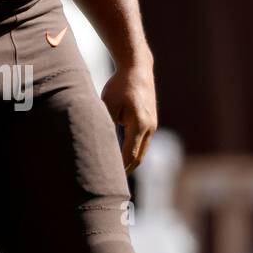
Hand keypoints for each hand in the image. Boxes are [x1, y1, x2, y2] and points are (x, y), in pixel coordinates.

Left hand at [102, 57, 156, 172]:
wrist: (138, 69)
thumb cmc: (119, 85)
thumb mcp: (107, 105)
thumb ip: (105, 126)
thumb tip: (100, 146)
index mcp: (139, 124)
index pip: (129, 155)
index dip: (120, 169)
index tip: (110, 179)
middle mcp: (150, 127)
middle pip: (138, 158)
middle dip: (126, 171)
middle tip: (112, 184)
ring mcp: (153, 125)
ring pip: (142, 151)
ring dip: (130, 163)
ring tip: (116, 174)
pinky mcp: (152, 122)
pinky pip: (143, 143)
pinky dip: (134, 152)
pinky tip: (122, 158)